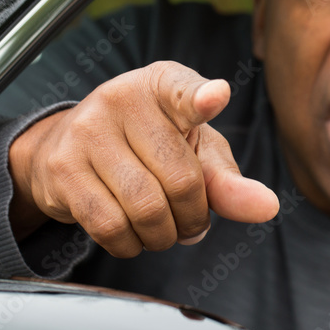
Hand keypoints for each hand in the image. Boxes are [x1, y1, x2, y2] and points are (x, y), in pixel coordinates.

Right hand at [7, 61, 279, 255]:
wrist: (68, 149)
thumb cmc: (147, 148)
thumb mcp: (195, 155)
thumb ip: (228, 181)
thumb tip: (267, 207)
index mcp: (163, 84)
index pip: (184, 90)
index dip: (202, 98)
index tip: (216, 97)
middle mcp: (121, 98)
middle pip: (180, 181)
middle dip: (193, 218)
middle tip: (189, 221)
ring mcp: (87, 131)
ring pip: (145, 209)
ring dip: (163, 236)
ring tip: (162, 228)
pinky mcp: (62, 168)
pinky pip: (110, 226)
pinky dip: (130, 245)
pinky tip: (132, 234)